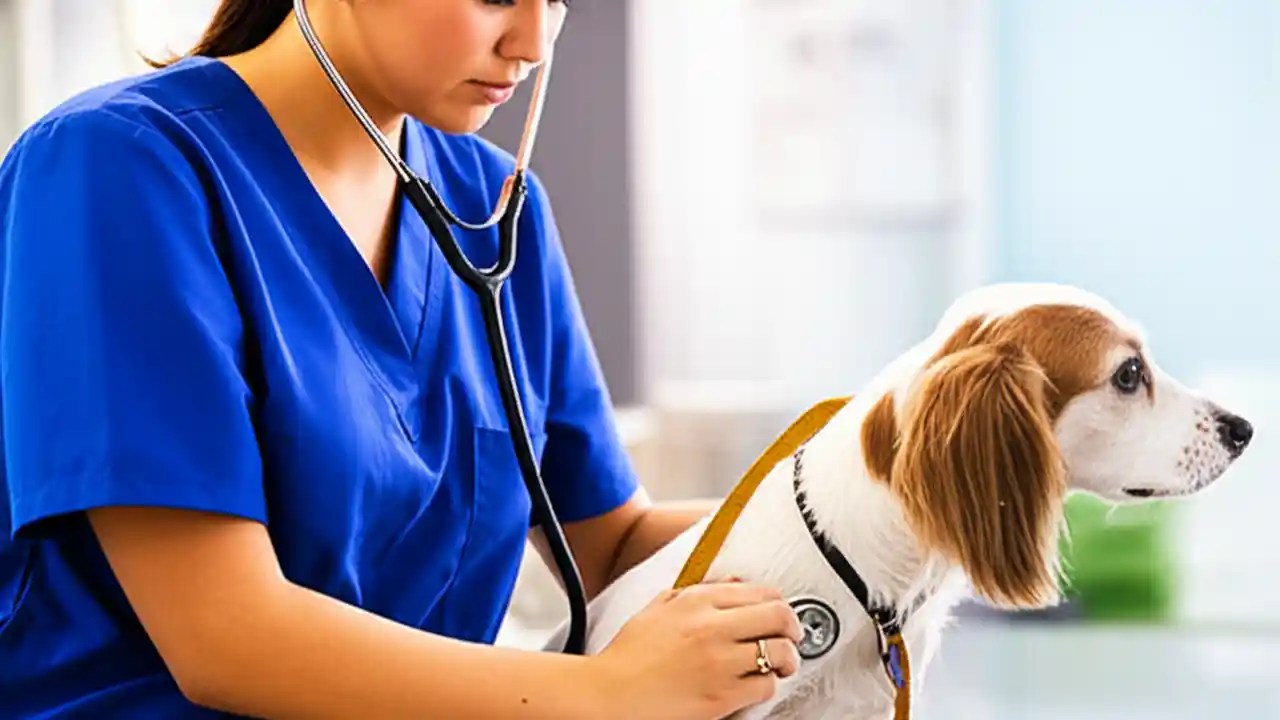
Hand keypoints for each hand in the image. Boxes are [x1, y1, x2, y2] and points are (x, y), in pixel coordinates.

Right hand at [588, 580, 802, 719]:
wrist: (609, 695)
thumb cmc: (628, 655)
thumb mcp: (658, 608)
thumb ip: (697, 591)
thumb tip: (735, 583)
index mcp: (696, 600)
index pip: (761, 592)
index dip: (779, 604)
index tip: (779, 614)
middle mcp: (711, 626)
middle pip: (779, 616)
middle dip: (792, 627)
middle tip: (791, 638)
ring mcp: (719, 661)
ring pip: (780, 652)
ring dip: (786, 659)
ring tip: (780, 664)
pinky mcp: (721, 695)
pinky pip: (765, 685)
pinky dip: (766, 685)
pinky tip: (754, 685)